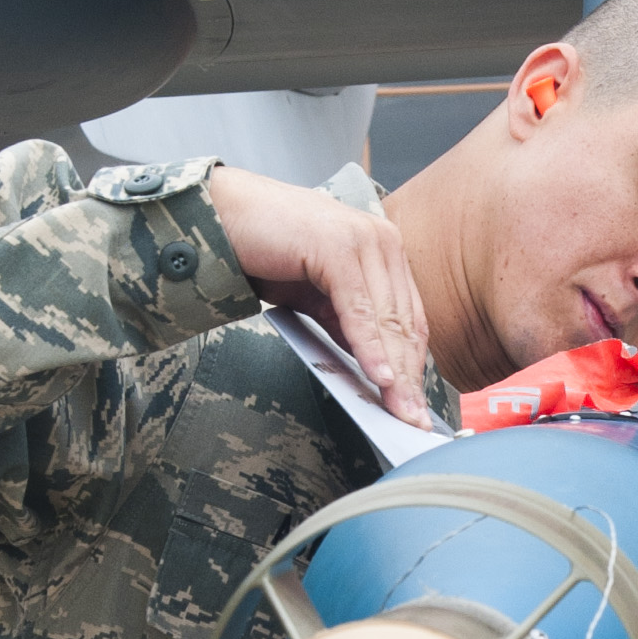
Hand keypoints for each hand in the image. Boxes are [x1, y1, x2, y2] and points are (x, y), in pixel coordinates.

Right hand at [206, 165, 433, 426]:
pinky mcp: (337, 249)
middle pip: (404, 323)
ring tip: (400, 412)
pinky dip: (369, 348)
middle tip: (414, 423)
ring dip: (395, 372)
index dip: (415, 366)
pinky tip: (379, 379)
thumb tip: (373, 369)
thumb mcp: (318, 295)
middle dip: (410, 378)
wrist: (221, 215)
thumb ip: (347, 324)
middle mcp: (381, 240)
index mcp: (383, 248)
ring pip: (386, 320)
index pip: (410, 318)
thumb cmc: (266, 249)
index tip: (417, 408)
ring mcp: (362, 240)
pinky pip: (357, 311)